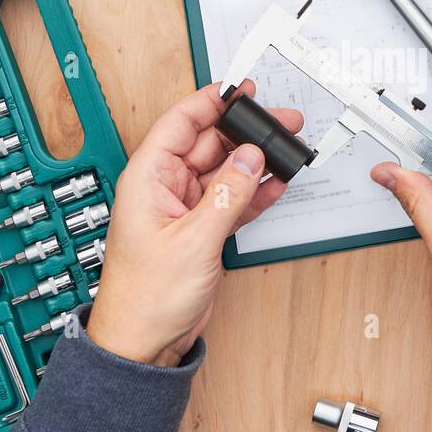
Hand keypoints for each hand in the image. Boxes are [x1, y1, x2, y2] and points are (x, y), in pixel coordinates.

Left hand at [89, 82, 300, 365]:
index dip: (211, 101)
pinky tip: (277, 183)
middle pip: (209, 143)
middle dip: (244, 132)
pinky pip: (232, 198)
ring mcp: (186, 209)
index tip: (240, 89)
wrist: (144, 342)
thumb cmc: (144, 298)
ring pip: (225, 170)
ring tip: (287, 149)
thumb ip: (226, 195)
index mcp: (148, 178)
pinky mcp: (202, 230)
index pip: (180, 123)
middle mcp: (165, 188)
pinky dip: (254, 191)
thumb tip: (250, 158)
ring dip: (254, 161)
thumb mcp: (192, 240)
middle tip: (281, 122)